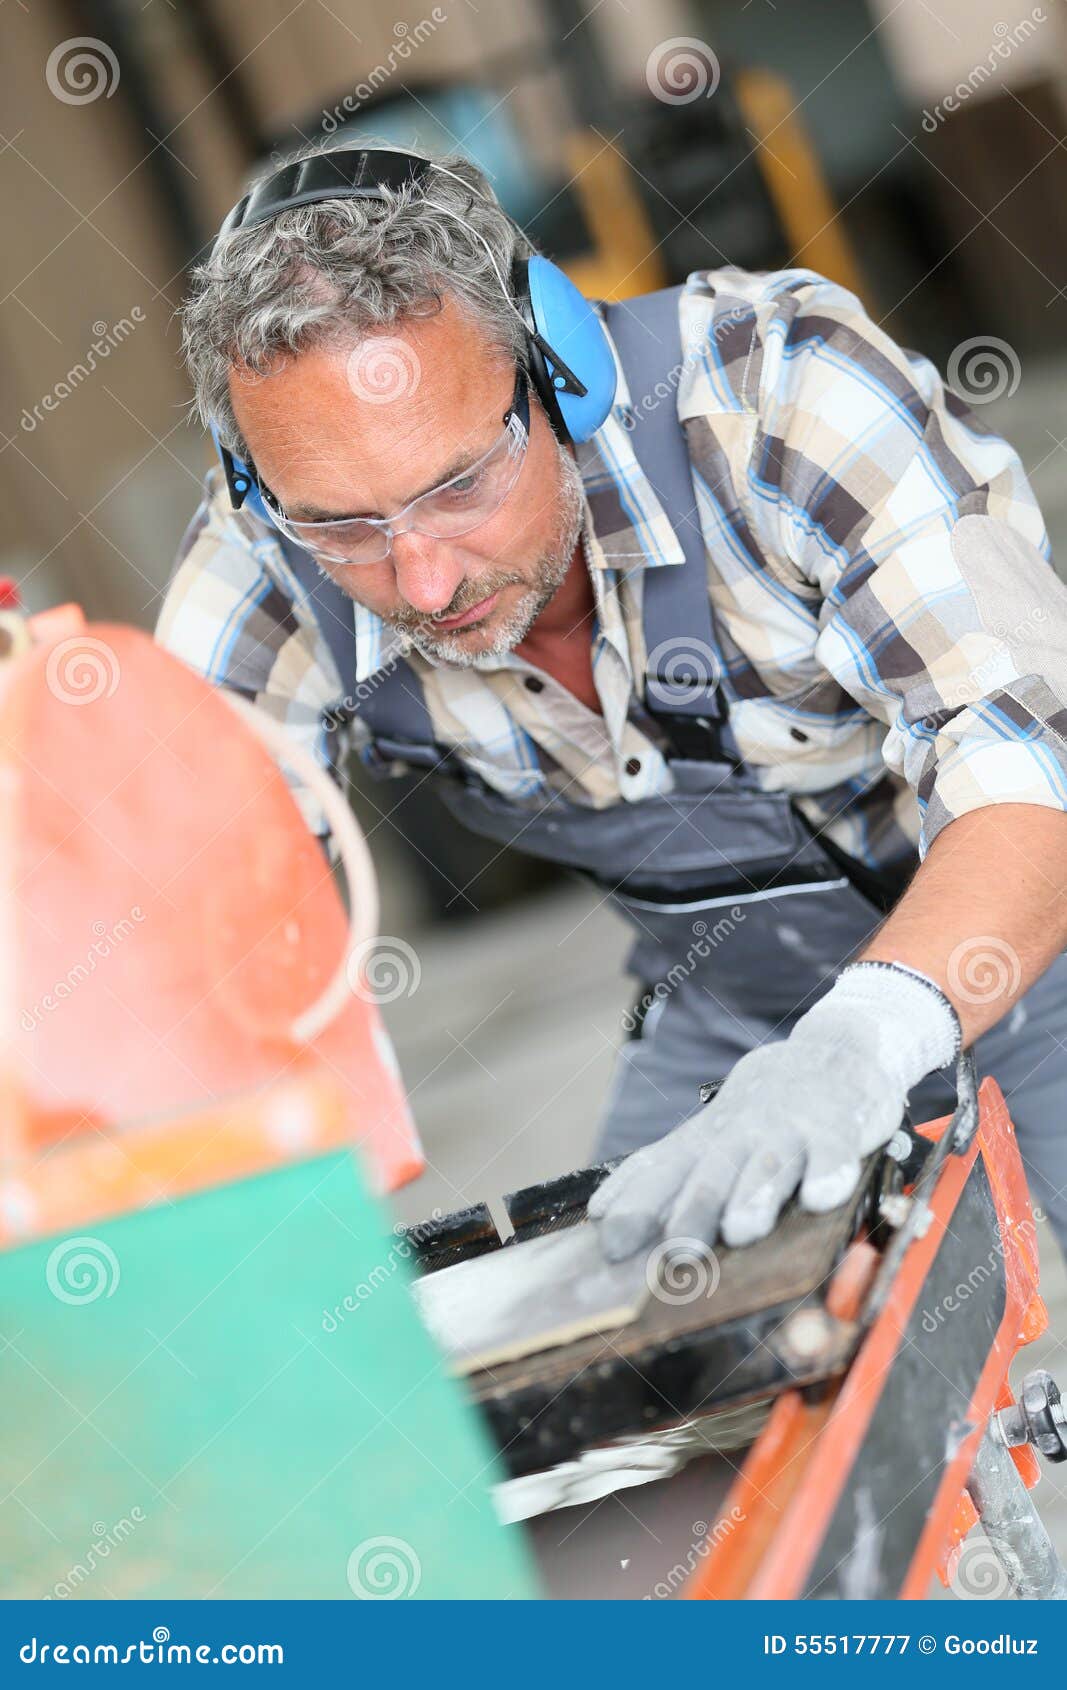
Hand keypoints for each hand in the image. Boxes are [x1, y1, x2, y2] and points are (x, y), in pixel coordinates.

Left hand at [589, 962, 959, 1258]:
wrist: (830, 1053)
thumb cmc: (760, 1111)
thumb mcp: (708, 1137)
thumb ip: (663, 1174)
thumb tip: (601, 1216)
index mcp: (702, 1144)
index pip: (659, 1173)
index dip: (635, 1207)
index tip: (611, 1244)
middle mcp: (738, 1136)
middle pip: (710, 1175)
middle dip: (691, 1212)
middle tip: (676, 1252)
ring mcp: (786, 1130)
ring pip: (767, 1165)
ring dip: (752, 1196)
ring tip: (742, 1230)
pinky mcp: (834, 1127)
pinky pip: (832, 1152)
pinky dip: (827, 1173)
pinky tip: (820, 1198)